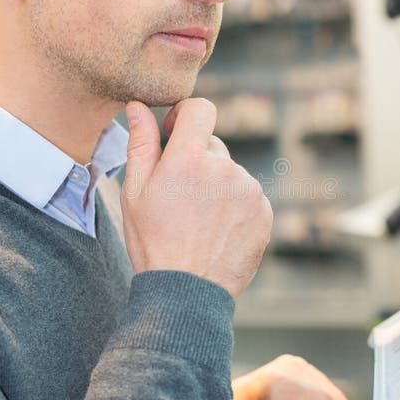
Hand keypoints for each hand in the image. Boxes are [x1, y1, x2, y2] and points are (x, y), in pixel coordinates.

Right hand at [120, 98, 272, 297]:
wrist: (187, 292)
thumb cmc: (153, 242)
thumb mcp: (134, 193)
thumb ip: (140, 144)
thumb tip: (139, 107)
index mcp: (189, 159)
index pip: (201, 109)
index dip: (186, 115)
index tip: (175, 134)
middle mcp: (224, 169)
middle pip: (212, 145)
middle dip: (196, 161)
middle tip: (179, 197)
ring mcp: (249, 191)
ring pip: (230, 173)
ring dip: (216, 186)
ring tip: (198, 221)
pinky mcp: (264, 212)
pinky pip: (247, 196)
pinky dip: (234, 206)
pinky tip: (216, 231)